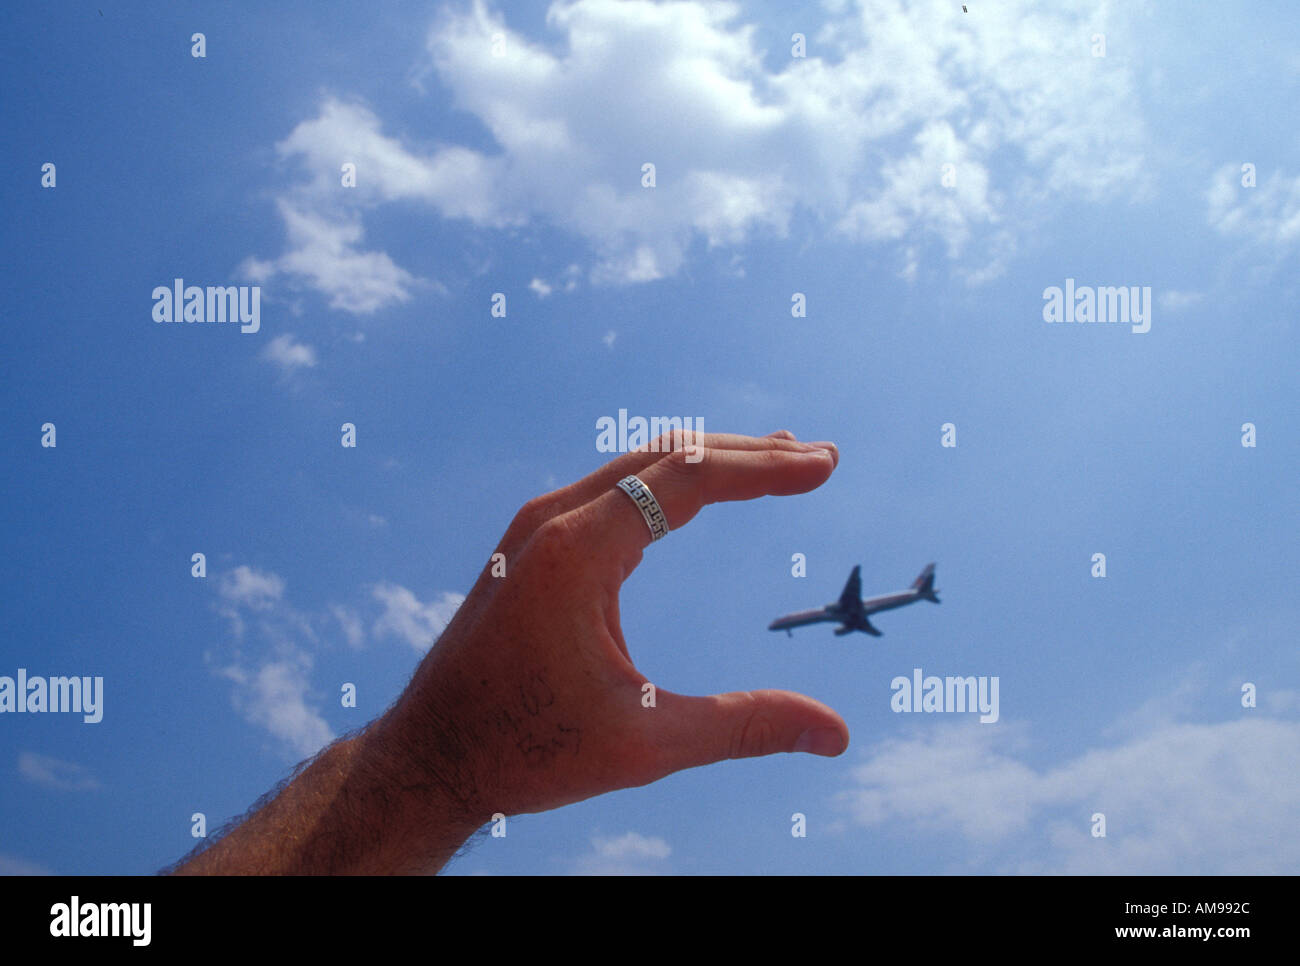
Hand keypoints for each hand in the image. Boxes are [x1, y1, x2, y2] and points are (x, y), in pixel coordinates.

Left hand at [380, 430, 848, 836]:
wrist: (428, 757)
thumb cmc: (526, 750)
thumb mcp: (644, 743)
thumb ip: (744, 727)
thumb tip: (837, 735)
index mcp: (576, 552)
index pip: (689, 478)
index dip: (763, 470)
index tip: (823, 467)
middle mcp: (553, 522)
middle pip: (667, 459)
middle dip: (748, 455)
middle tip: (819, 457)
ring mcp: (538, 528)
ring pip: (638, 469)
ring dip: (709, 462)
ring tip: (776, 460)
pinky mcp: (533, 546)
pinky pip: (613, 492)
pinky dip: (668, 484)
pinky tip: (699, 495)